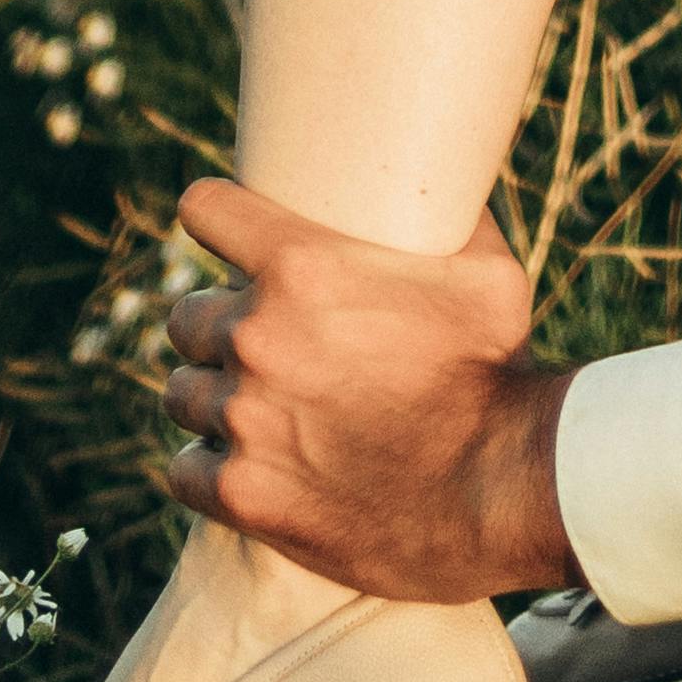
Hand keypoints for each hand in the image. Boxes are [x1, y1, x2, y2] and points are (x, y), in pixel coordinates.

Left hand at [154, 179, 573, 604]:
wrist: (499, 489)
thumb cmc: (497, 370)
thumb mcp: (485, 270)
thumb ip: (450, 220)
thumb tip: (441, 186)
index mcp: (301, 266)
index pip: (205, 211)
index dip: (212, 216)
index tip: (221, 229)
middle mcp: (257, 338)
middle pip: (185, 317)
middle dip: (215, 324)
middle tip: (254, 341)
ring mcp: (244, 421)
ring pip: (182, 394)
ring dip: (210, 397)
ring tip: (247, 407)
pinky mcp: (243, 495)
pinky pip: (185, 471)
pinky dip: (208, 468)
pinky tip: (238, 464)